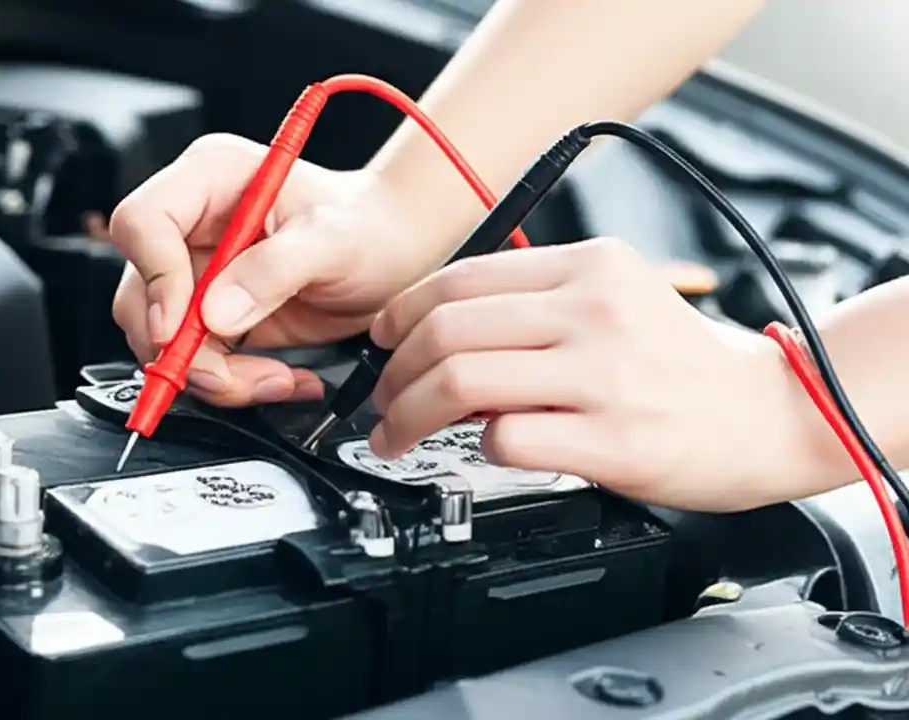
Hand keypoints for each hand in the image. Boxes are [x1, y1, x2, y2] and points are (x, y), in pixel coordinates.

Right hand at [109, 133, 441, 405]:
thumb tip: (217, 314)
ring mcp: (200, 274)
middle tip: (230, 375)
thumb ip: (275, 269)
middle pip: (142, 293)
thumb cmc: (371, 226)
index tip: (180, 326)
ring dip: (214, 375)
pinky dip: (233, 384)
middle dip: (183, 348)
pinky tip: (279, 378)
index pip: (143, 223)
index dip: (154, 278)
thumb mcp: (334, 239)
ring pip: (164, 340)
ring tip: (275, 378)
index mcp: (210, 181)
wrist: (395, 253)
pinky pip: (198, 362)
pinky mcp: (214, 317)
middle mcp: (193, 225)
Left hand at [366, 237, 838, 511]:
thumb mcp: (618, 299)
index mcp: (590, 265)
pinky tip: (480, 450)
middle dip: (392, 372)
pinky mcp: (610, 438)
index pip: (462, 277)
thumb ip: (537, 304)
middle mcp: (594, 310)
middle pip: (447, 329)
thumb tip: (439, 331)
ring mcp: (603, 374)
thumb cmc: (682, 366)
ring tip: (395, 433)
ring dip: (407, 414)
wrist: (767, 415)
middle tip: (380, 398)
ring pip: (460, 381)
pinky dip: (475, 446)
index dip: (402, 311)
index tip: (382, 338)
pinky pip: (504, 438)